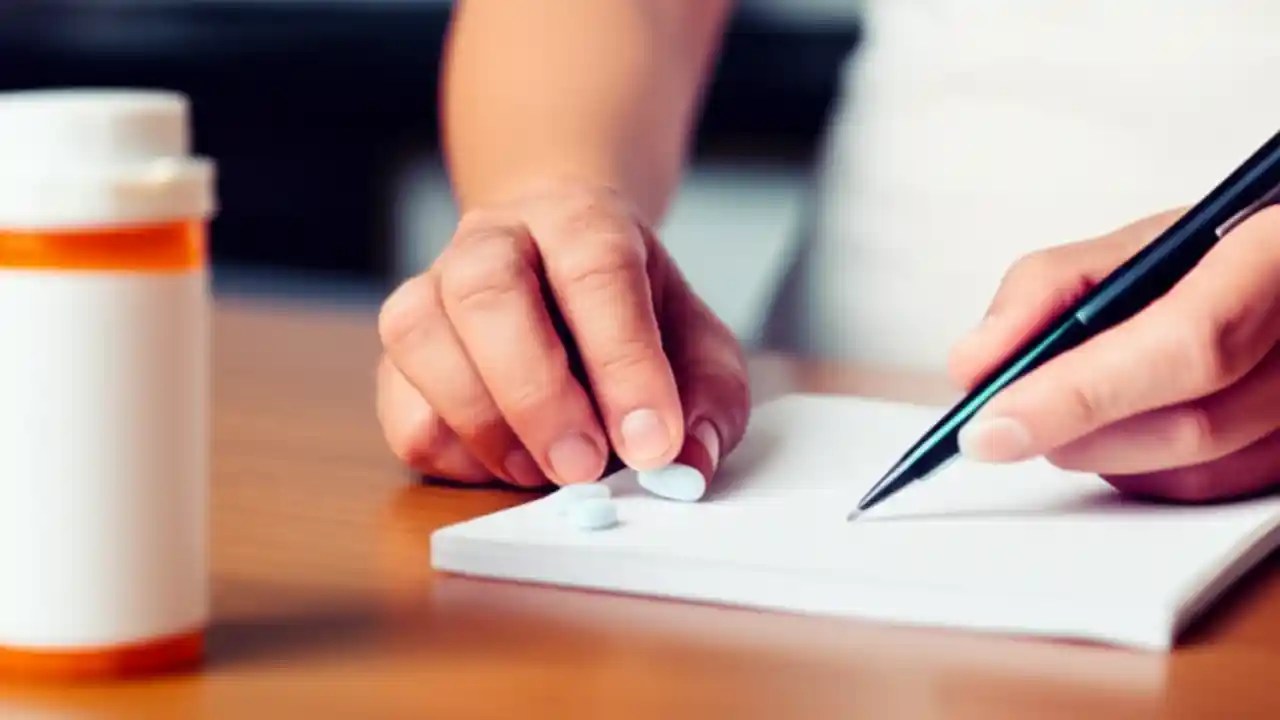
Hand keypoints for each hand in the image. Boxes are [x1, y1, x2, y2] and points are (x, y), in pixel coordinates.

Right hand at [376, 180, 749, 488]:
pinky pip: (402, 407)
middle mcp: (494, 239)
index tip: (653, 442)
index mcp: (581, 220)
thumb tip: (686, 463)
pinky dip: (452, 453)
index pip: (596, 271)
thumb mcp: (699, 348)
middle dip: (537, 394)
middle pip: (489, 291)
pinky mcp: (399, 354)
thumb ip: (709, 402)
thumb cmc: (635, 316)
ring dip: (485, 425)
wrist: (558, 267)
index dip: (624, 362)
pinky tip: (506, 462)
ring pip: (421, 338)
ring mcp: (431, 288)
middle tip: (584, 467)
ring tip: (545, 471)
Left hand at [949, 207, 1279, 502]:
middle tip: (1003, 424)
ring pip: (1194, 472)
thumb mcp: (1137, 242)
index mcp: (1275, 257)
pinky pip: (1209, 493)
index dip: (1079, 394)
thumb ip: (1046, 290)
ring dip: (1103, 452)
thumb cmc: (1218, 253)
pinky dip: (1141, 471)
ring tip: (1067, 408)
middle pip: (1189, 426)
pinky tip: (1121, 431)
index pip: (1182, 344)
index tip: (991, 427)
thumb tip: (974, 367)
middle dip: (1074, 432)